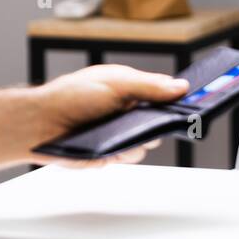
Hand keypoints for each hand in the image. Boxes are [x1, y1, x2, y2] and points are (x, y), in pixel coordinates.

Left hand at [28, 64, 189, 168]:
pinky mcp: (111, 153)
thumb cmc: (72, 95)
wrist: (41, 123)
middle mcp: (128, 111)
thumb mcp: (116, 82)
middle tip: (165, 118)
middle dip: (163, 120)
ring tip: (124, 129)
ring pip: (149, 140)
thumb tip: (180, 86)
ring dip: (141, 136)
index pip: (163, 93)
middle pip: (161, 119)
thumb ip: (150, 86)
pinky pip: (132, 155)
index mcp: (130, 89)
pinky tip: (112, 144)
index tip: (196, 100)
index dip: (178, 98)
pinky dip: (126, 151)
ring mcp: (120, 133)